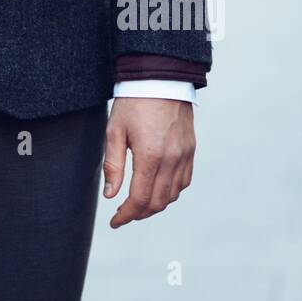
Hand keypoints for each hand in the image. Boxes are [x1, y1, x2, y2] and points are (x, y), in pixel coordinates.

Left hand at [103, 97, 195, 226]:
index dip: (126, 215)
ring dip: (155, 205)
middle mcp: (171, 159)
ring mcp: (184, 155)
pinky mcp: (190, 150)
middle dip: (139, 214)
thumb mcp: (115, 131)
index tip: (115, 222)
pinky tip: (158, 188)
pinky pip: (184, 181)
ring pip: (173, 195)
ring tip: (138, 203)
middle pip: (158, 202)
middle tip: (124, 214)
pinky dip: (171, 191)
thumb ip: (113, 165)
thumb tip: (111, 195)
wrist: (160, 79)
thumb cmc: (133, 102)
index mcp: (150, 156)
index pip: (140, 199)